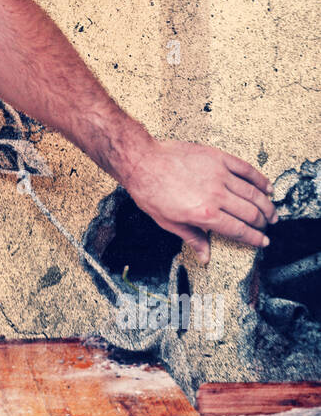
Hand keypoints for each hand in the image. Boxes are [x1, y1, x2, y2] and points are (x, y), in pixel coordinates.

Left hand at [120, 139, 276, 264]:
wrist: (143, 161)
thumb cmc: (151, 192)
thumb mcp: (168, 222)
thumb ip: (192, 238)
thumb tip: (205, 257)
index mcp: (204, 214)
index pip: (239, 230)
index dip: (254, 238)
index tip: (263, 242)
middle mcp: (216, 195)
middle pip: (250, 213)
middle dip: (263, 223)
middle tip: (267, 227)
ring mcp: (219, 175)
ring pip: (253, 192)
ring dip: (266, 205)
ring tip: (272, 212)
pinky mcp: (218, 158)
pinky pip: (246, 169)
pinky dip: (260, 179)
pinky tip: (268, 187)